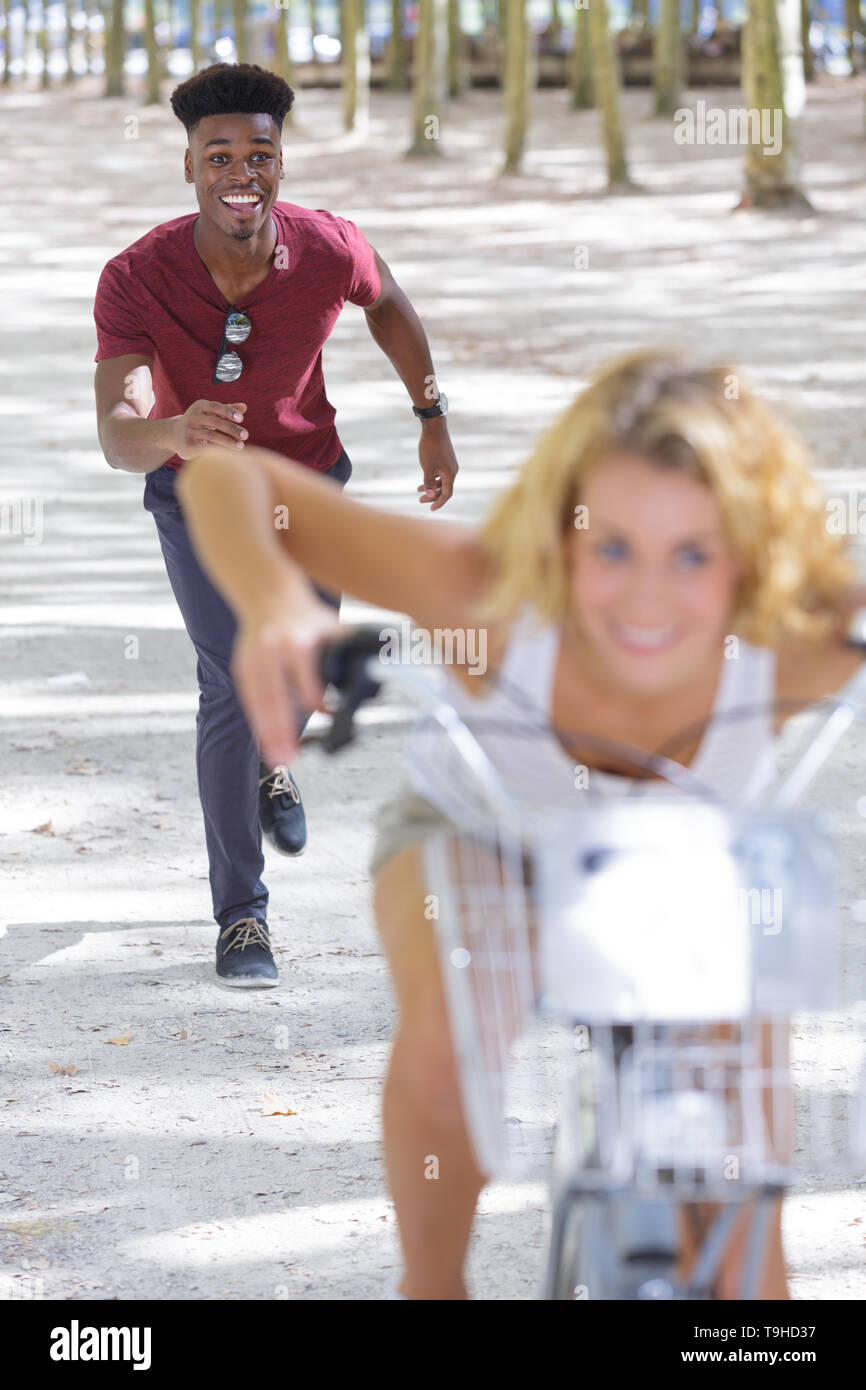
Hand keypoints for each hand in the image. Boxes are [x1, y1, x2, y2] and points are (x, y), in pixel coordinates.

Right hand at [170, 401, 247, 458]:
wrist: (173, 433)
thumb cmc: (198, 421)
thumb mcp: (210, 412)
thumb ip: (227, 409)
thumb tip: (244, 407)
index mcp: (200, 406)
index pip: (216, 407)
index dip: (228, 412)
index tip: (241, 418)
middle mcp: (193, 417)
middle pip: (215, 422)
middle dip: (231, 429)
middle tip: (246, 435)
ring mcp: (189, 431)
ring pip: (211, 436)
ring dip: (227, 441)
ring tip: (241, 447)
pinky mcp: (187, 444)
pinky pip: (204, 448)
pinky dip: (216, 450)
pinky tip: (227, 454)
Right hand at [230, 587, 341, 768]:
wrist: (269, 594)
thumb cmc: (309, 618)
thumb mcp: (333, 629)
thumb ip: (349, 654)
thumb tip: (374, 680)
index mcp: (297, 641)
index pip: (305, 678)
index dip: (316, 700)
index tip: (328, 715)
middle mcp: (271, 651)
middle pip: (276, 697)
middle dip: (282, 730)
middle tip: (291, 759)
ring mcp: (252, 659)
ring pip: (259, 703)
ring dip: (268, 735)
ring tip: (278, 761)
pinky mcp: (241, 666)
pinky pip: (249, 701)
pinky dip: (258, 724)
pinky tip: (267, 745)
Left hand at [417, 425, 457, 510]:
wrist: (434, 427)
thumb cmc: (430, 447)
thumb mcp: (427, 467)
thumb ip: (429, 483)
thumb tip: (430, 496)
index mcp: (450, 474)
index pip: (447, 494)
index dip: (439, 502)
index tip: (430, 509)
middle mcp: (453, 470)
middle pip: (444, 489)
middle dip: (432, 496)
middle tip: (420, 501)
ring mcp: (450, 464)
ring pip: (442, 481)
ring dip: (431, 487)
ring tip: (418, 490)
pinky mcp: (446, 459)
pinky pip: (441, 474)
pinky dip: (433, 479)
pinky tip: (424, 480)